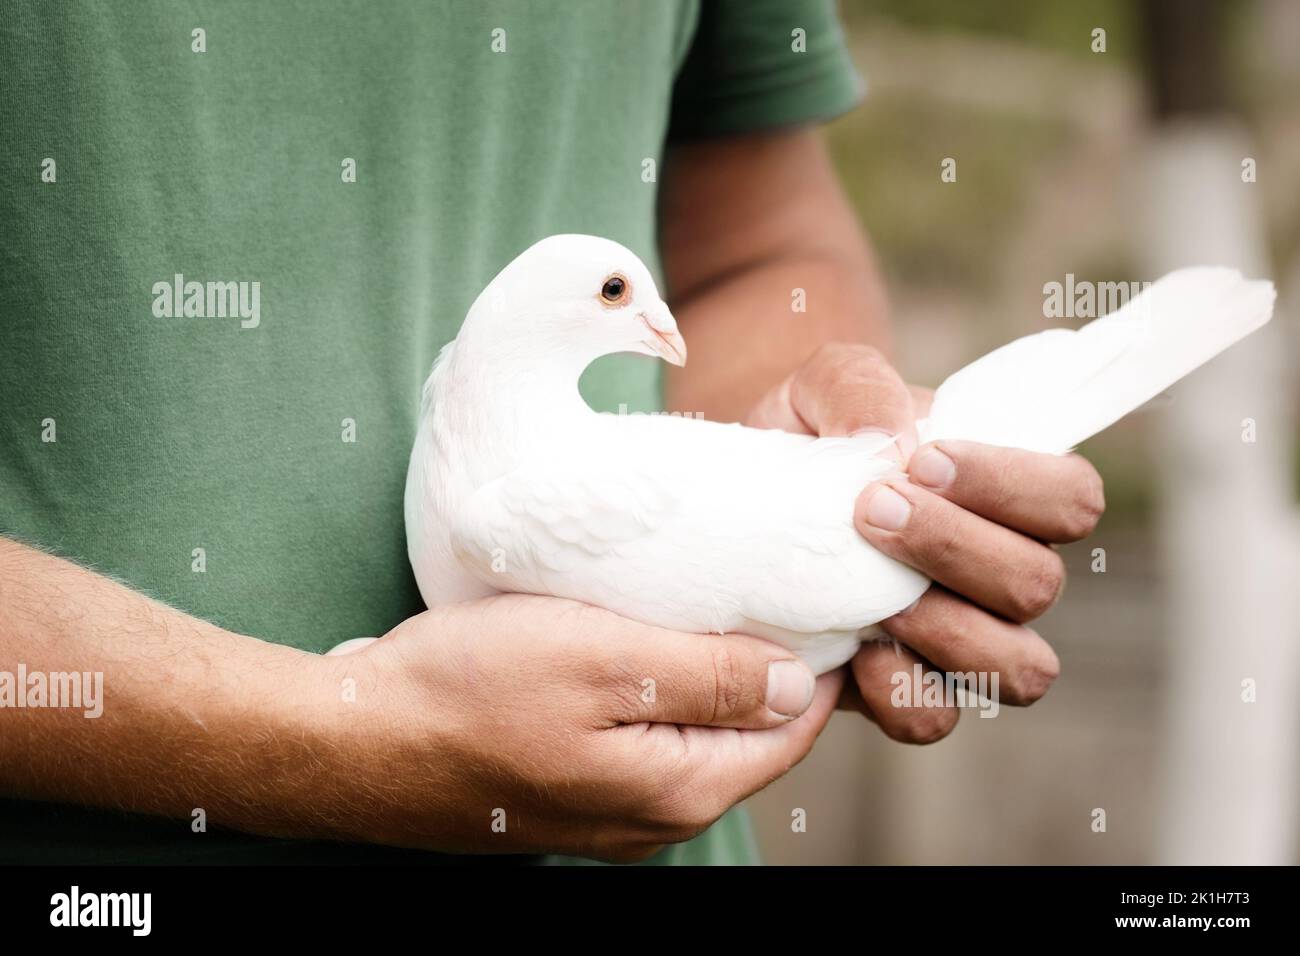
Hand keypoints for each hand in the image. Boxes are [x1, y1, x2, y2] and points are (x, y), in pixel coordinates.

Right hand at [320, 593, 840, 861]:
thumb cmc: (470, 690)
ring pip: (694, 733)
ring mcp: (610, 810)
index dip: (815, 661)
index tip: (816, 595)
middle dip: (766, 665)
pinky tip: (639, 641)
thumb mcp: (606, 660)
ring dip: (708, 674)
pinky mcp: (571, 789)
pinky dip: (658, 689)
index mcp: (679, 789)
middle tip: (763, 583)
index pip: (792, 728)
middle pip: (747, 734)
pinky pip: (644, 737)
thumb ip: (712, 677)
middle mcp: (654, 816)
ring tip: (705, 601)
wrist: (357, 738)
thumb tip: (801, 683)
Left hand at [746, 342, 1103, 742]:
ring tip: (874, 594)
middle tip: (871, 512)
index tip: (924, 462)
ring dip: (944, 627)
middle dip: (954, 547)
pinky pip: (935, 717)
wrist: (744, 503)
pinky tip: (851, 651)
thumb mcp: (818, 388)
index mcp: (1007, 494)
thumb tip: (892, 438)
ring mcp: (966, 638)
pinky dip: (898, 691)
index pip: (1071, 498)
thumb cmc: (806, 438)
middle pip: (1038, 583)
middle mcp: (1004, 572)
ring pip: (1019, 667)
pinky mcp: (910, 689)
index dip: (1013, 485)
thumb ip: (859, 387)